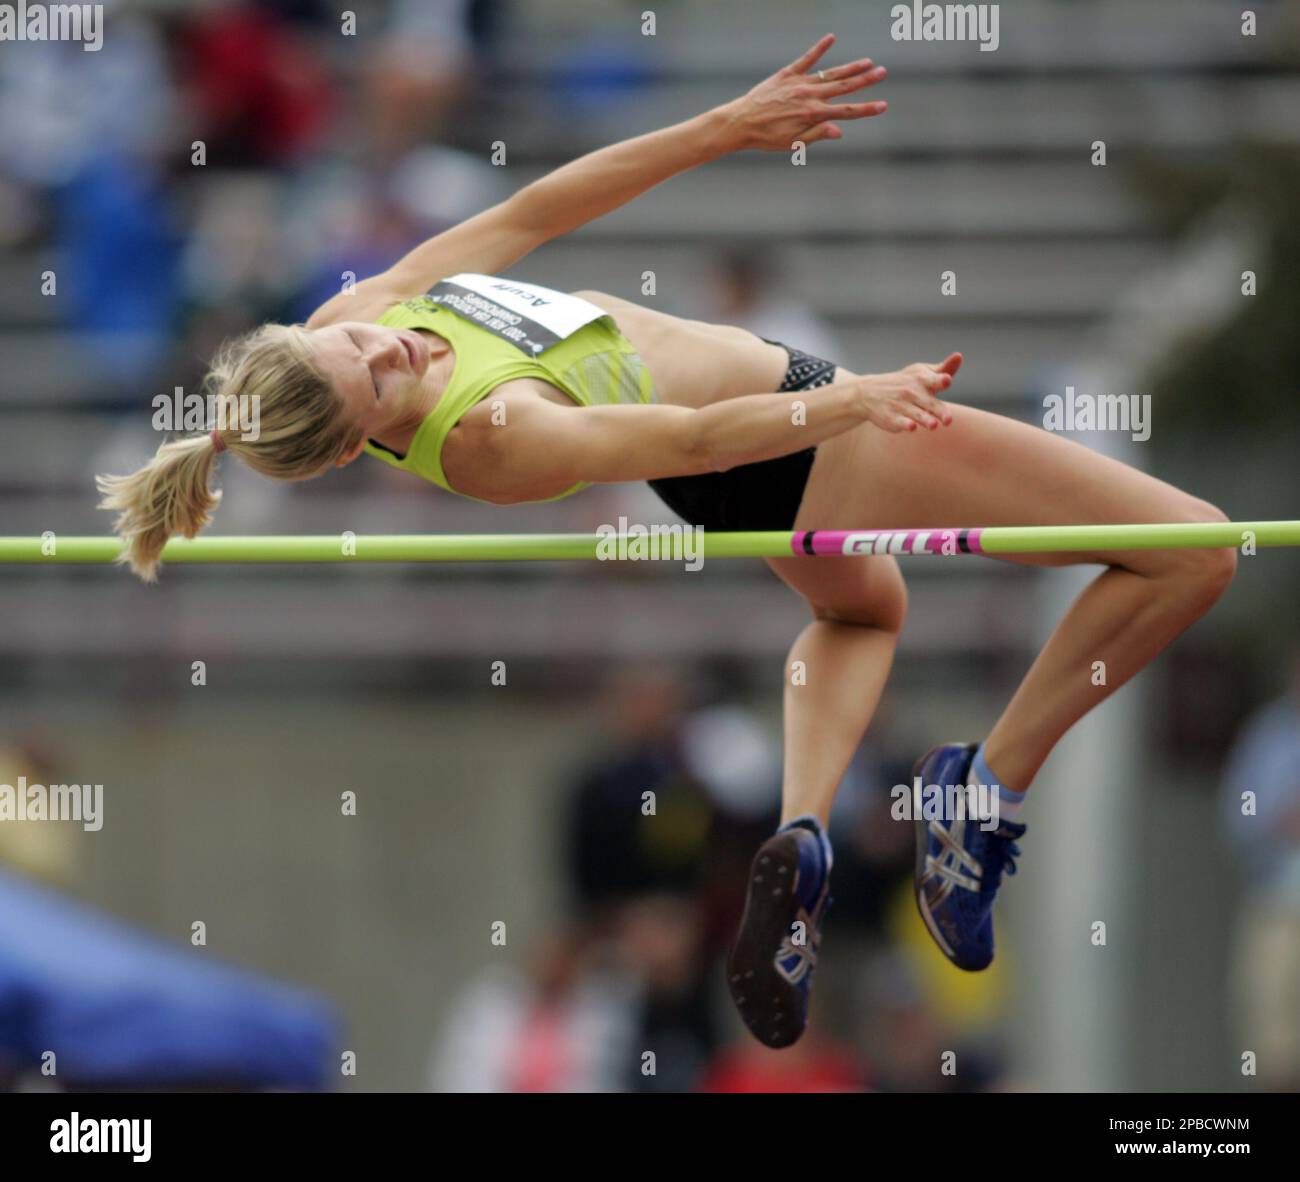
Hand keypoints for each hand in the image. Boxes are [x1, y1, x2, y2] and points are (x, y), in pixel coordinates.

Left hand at [720, 33, 887, 151]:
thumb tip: (840, 131)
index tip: (883, 105)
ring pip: (830, 74)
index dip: (866, 109)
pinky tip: (831, 38)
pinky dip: (819, 49)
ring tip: (868, 62)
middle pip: (843, 87)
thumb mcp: (793, 143)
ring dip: (850, 67)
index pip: (846, 112)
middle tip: (883, 72)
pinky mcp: (787, 74)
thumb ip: (817, 134)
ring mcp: (799, 84)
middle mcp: (809, 96)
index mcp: (812, 115)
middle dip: (865, 81)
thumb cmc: (767, 137)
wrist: (742, 122)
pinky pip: (806, 59)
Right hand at [856, 354, 961, 432]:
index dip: (940, 380)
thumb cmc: (904, 382)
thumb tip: (959, 356)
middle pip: (929, 403)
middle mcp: (912, 392)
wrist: (868, 392)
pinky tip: (911, 427)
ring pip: (916, 414)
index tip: (947, 380)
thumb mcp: (921, 372)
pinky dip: (904, 424)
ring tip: (933, 425)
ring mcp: (901, 405)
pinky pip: (899, 422)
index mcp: (922, 379)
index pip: (934, 380)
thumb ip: (943, 368)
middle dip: (939, 410)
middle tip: (948, 420)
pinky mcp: (891, 418)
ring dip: (925, 419)